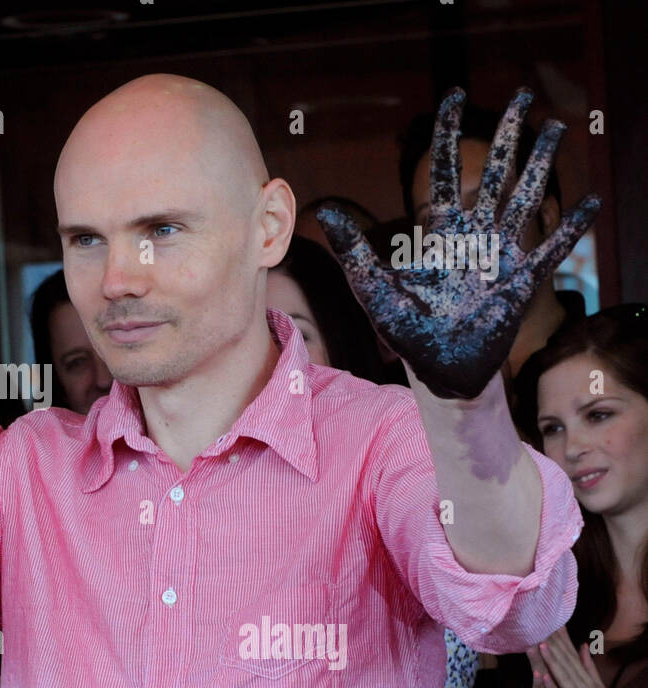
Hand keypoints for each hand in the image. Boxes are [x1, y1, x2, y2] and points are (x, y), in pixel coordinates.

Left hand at [317, 87, 599, 398]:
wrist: (436, 368)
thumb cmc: (404, 329)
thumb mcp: (371, 285)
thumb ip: (352, 247)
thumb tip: (321, 210)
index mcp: (438, 231)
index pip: (442, 170)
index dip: (448, 134)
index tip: (453, 96)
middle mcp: (472, 235)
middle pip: (493, 171)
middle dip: (507, 133)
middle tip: (521, 93)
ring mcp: (500, 254)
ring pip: (525, 195)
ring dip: (541, 161)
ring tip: (559, 126)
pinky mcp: (522, 280)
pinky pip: (552, 247)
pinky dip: (571, 226)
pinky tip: (590, 201)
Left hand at [532, 631, 624, 687]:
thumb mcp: (597, 687)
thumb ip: (588, 666)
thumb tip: (583, 645)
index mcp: (586, 678)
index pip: (572, 654)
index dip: (562, 638)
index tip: (552, 621)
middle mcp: (582, 684)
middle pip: (565, 661)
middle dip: (553, 643)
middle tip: (541, 625)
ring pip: (561, 675)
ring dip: (550, 659)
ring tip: (540, 643)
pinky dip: (552, 687)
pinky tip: (542, 676)